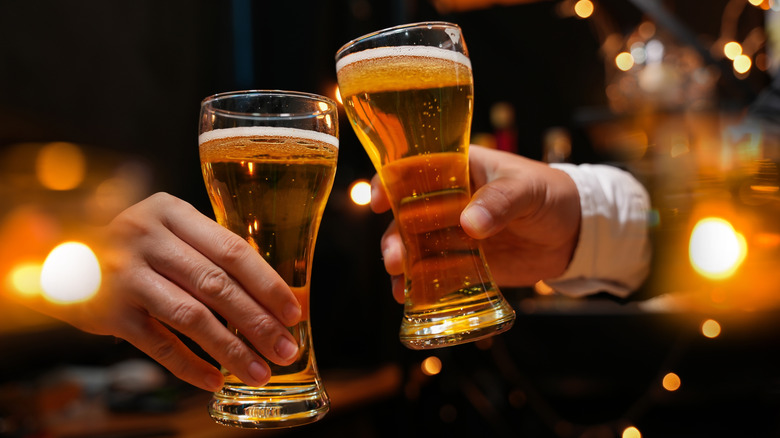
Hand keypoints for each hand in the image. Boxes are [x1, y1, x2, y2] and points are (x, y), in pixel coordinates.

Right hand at [29, 193, 301, 391]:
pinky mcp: (107, 310)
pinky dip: (188, 365)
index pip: (232, 249)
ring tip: (260, 370)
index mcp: (171, 212)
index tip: (293, 312)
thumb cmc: (134, 247)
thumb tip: (273, 295)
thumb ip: (210, 252)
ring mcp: (124, 274)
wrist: (59, 258)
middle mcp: (146, 238)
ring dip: (230, 348)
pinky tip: (214, 380)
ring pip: (190, 316)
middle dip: (257, 321)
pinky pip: (157, 343)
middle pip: (216, 284)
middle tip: (285, 348)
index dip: (267, 284)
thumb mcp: (169, 232)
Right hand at [372, 146, 580, 302]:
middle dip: (395, 237)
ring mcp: (452, 233)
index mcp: (457, 170)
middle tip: (394, 259)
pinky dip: (420, 285)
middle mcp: (447, 201)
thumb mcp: (527, 190)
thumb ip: (500, 201)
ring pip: (415, 247)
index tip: (378, 201)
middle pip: (406, 215)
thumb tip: (469, 224)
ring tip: (399, 284)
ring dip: (402, 264)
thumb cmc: (550, 194)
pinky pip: (434, 273)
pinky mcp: (463, 262)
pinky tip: (410, 298)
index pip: (414, 169)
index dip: (390, 182)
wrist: (575, 232)